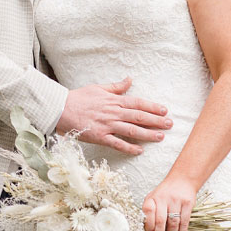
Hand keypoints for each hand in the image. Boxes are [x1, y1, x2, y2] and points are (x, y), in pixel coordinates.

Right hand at [56, 78, 170, 156]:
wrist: (60, 109)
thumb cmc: (79, 98)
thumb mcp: (98, 88)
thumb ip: (116, 86)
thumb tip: (130, 79)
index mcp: (114, 101)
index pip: (138, 103)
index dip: (152, 107)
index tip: (164, 110)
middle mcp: (113, 113)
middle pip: (139, 117)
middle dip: (156, 121)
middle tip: (170, 124)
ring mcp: (107, 125)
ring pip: (132, 131)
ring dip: (148, 134)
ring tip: (160, 137)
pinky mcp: (100, 137)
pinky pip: (117, 144)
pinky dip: (129, 148)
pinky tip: (139, 151)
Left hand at [143, 177, 198, 230]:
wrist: (182, 179)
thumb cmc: (166, 192)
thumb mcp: (153, 197)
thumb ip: (150, 212)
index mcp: (153, 198)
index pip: (148, 212)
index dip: (148, 225)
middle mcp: (163, 199)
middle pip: (160, 221)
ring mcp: (176, 201)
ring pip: (173, 224)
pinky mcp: (188, 204)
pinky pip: (184, 223)